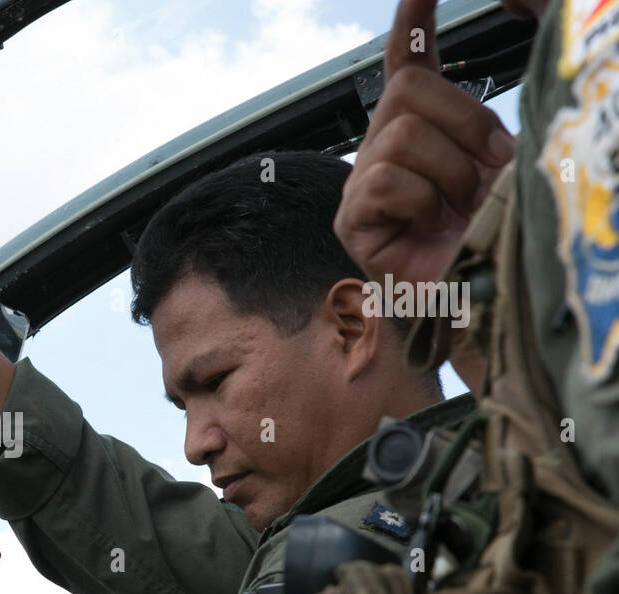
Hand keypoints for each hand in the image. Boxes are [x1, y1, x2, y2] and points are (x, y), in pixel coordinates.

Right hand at [334, 0, 516, 286]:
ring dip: (449, 174)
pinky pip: (386, 180)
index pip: (407, 66)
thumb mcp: (503, 165)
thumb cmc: (492, 239)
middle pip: (409, 89)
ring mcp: (363, 185)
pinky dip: (421, 203)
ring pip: (400, 135)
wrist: (478, 303)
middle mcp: (386, 151)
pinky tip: (429, 228)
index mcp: (425, 134)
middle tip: (488, 171)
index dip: (411, 26)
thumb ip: (488, 127)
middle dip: (464, 123)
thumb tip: (497, 91)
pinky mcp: (351, 219)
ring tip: (458, 212)